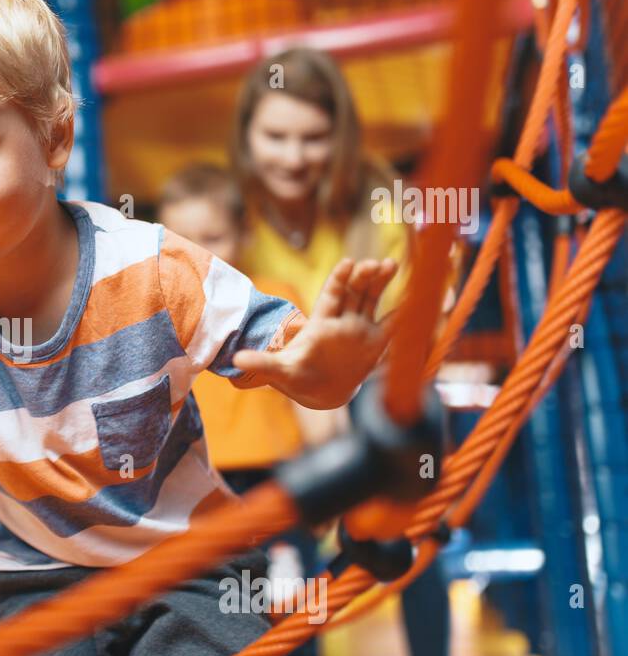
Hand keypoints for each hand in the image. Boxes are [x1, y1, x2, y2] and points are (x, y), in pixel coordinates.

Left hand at [232, 257, 396, 408]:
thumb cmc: (297, 377)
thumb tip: (236, 361)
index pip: (331, 296)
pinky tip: (420, 297)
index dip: (339, 279)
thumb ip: (263, 364)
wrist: (318, 392)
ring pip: (373, 301)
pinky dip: (406, 314)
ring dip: (382, 283)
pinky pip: (393, 325)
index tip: (347, 263)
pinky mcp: (376, 344)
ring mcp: (361, 330)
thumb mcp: (280, 371)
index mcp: (320, 324)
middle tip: (373, 263)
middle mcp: (342, 322)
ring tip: (391, 264)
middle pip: (354, 293)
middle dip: (363, 277)